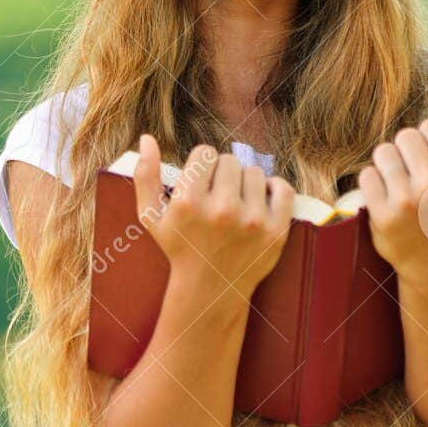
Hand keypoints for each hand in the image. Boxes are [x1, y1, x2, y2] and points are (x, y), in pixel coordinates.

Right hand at [132, 135, 295, 302]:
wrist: (210, 289)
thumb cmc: (179, 247)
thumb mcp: (151, 216)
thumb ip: (145, 175)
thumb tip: (147, 137)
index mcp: (188, 203)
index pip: (205, 152)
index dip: (202, 165)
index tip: (201, 182)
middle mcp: (221, 210)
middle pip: (230, 160)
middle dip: (223, 173)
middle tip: (218, 195)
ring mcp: (251, 221)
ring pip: (255, 172)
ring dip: (246, 182)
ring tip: (236, 202)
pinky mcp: (276, 231)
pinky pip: (283, 188)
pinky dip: (274, 189)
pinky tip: (260, 200)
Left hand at [357, 109, 427, 281]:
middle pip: (405, 136)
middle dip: (407, 151)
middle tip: (415, 174)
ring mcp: (407, 200)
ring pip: (383, 152)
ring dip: (388, 165)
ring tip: (401, 184)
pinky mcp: (383, 215)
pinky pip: (366, 175)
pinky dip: (373, 183)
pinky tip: (387, 198)